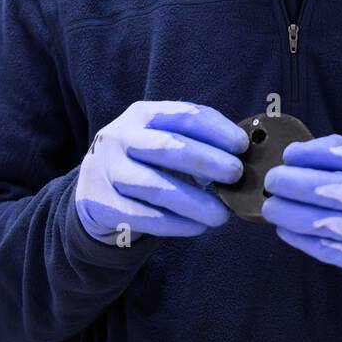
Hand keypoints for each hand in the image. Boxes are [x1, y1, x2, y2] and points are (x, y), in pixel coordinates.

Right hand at [74, 101, 248, 244]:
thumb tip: (246, 156)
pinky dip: (175, 224)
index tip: (242, 145)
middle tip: (237, 175)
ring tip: (222, 215)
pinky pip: (143, 216)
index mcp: (142, 114)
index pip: (183, 115)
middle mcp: (120, 137)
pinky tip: (197, 227)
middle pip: (168, 147)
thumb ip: (198, 142)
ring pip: (156, 186)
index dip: (216, 130)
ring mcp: (106, 170)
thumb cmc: (146, 162)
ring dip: (195, 202)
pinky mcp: (101, 204)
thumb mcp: (164, 140)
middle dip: (207, 161)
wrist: (95, 189)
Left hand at [262, 134, 341, 284]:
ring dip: (296, 216)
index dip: (317, 154)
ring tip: (272, 207)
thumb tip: (303, 154)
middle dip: (299, 185)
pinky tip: (286, 231)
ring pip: (336, 225)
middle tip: (274, 181)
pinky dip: (306, 242)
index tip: (290, 155)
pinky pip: (337, 252)